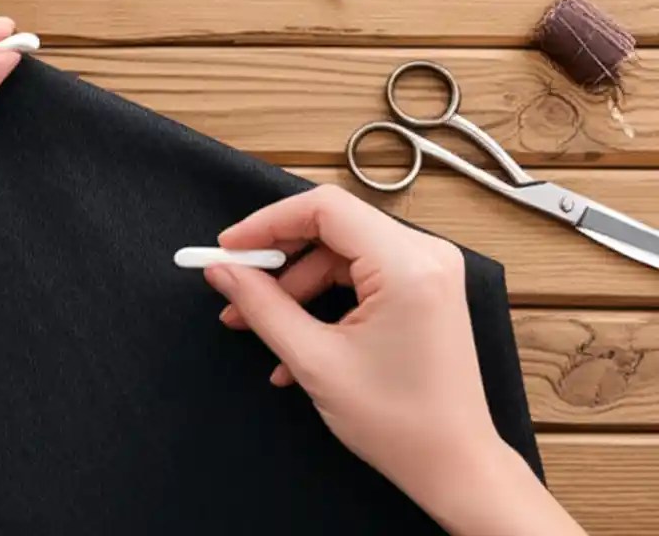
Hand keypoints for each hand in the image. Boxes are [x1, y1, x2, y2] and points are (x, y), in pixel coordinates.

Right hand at [206, 185, 583, 534]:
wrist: (454, 465)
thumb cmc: (396, 422)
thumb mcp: (313, 361)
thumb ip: (262, 306)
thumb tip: (221, 270)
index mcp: (407, 265)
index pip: (324, 209)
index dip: (267, 222)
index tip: (228, 247)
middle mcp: (426, 255)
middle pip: (332, 226)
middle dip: (277, 256)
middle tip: (235, 284)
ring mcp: (429, 271)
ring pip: (341, 252)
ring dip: (295, 285)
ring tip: (255, 324)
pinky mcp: (425, 289)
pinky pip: (360, 274)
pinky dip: (322, 299)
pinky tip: (292, 342)